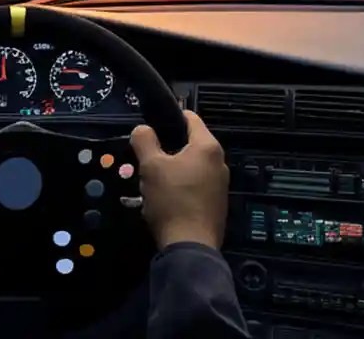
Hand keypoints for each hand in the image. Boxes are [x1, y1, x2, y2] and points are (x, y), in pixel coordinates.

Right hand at [130, 110, 229, 249]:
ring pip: (190, 167)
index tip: (151, 126)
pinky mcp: (217, 204)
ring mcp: (221, 184)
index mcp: (207, 146)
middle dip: (167, 149)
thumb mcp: (151, 167)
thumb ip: (144, 140)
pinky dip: (181, 187)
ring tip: (152, 183)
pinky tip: (165, 201)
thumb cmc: (172, 200)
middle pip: (189, 144)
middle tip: (146, 160)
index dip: (169, 117)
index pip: (190, 117)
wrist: (190, 246)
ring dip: (172, 171)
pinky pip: (195, 186)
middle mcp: (219, 162)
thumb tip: (142, 129)